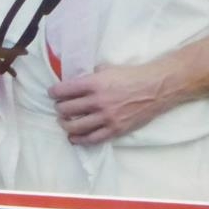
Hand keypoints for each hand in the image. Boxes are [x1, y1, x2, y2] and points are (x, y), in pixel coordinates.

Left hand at [47, 64, 165, 145]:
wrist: (156, 88)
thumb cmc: (132, 76)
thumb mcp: (107, 68)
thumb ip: (91, 75)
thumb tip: (77, 80)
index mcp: (94, 83)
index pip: (64, 90)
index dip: (53, 93)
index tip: (52, 94)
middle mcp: (98, 101)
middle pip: (66, 109)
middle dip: (59, 108)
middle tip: (59, 107)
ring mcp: (106, 118)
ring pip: (75, 126)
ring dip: (65, 124)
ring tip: (64, 121)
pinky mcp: (115, 130)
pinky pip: (92, 139)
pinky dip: (79, 139)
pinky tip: (73, 138)